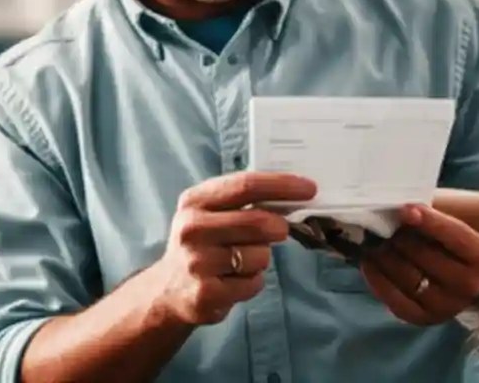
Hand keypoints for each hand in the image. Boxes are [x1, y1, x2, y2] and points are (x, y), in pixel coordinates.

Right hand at [149, 172, 316, 326]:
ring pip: (259, 255)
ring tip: (241, 261)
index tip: (310, 188)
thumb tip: (294, 192)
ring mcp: (197, 263)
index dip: (281, 185)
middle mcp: (191, 229)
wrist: (168, 289)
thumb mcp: (210, 213)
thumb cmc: (201, 243)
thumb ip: (243, 201)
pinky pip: (253, 283)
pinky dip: (253, 281)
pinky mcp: (206, 294)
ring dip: (262, 258)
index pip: (245, 185)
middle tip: (280, 230)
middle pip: (257, 222)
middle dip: (279, 226)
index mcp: (194, 201)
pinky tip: (234, 281)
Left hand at [359, 203, 478, 324]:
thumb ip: (432, 207)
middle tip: (379, 221)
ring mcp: (449, 306)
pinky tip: (368, 261)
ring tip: (370, 238)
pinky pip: (396, 302)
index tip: (405, 209)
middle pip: (424, 256)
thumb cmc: (455, 226)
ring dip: (383, 256)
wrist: (463, 262)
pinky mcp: (425, 318)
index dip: (430, 222)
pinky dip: (378, 280)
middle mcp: (471, 285)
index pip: (455, 236)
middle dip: (399, 236)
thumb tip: (396, 205)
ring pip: (407, 278)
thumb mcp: (454, 210)